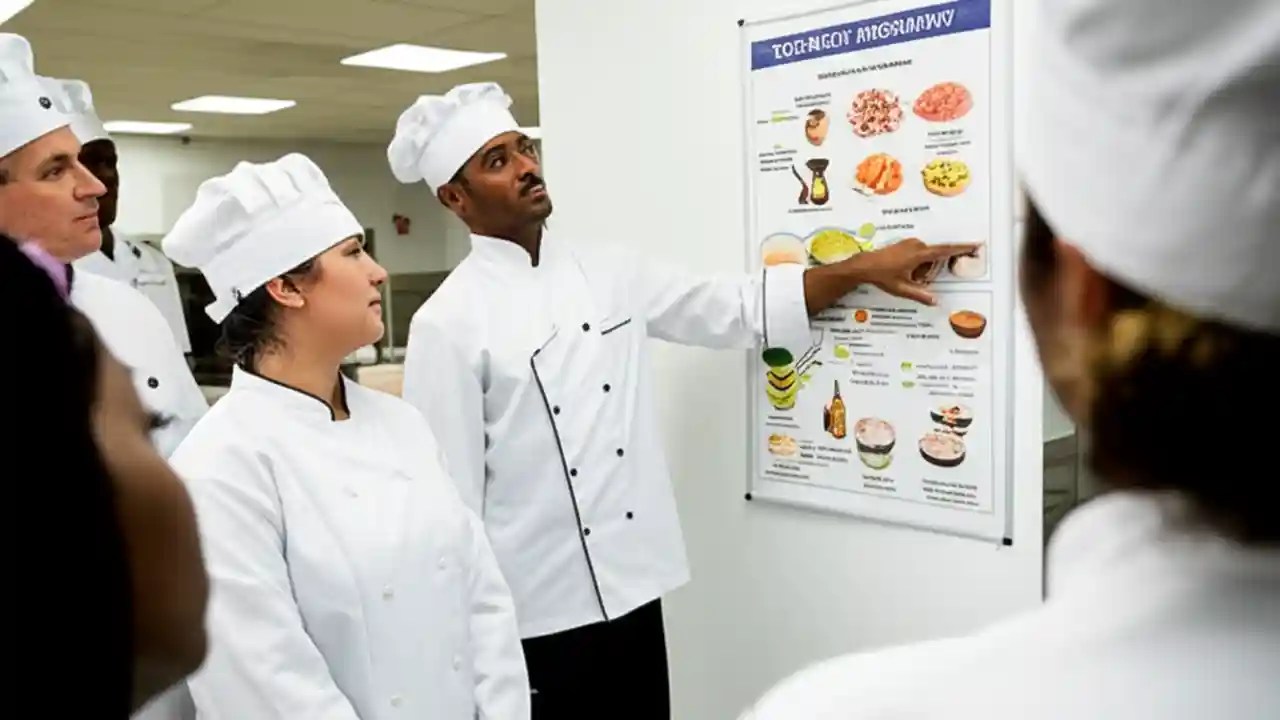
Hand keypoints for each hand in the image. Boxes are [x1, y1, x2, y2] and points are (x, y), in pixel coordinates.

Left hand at [849, 238, 980, 304]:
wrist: (865, 265)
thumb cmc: (883, 276)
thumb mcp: (902, 289)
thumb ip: (920, 295)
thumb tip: (936, 301)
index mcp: (919, 254)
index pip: (945, 251)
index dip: (961, 248)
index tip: (975, 245)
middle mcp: (917, 245)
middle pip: (934, 258)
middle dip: (929, 271)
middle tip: (915, 279)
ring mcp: (911, 243)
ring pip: (926, 257)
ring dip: (922, 268)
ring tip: (905, 276)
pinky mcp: (906, 243)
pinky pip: (919, 254)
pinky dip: (917, 264)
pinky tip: (902, 271)